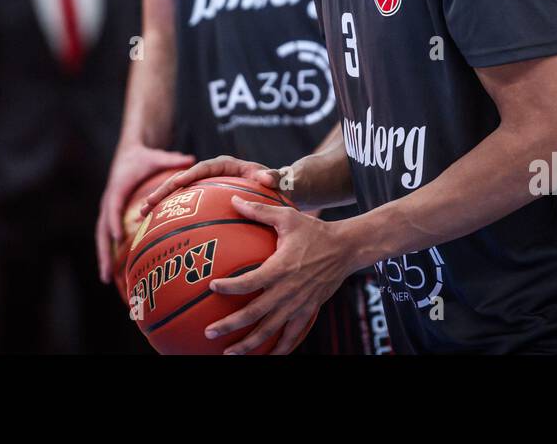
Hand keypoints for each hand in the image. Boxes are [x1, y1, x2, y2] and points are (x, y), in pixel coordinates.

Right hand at [95, 144, 195, 281]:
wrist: (129, 153)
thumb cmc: (144, 157)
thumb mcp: (156, 157)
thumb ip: (172, 159)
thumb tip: (192, 158)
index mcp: (118, 188)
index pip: (114, 207)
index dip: (115, 222)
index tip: (119, 239)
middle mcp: (109, 201)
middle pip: (103, 229)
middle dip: (104, 251)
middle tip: (107, 273)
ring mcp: (107, 209)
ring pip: (102, 236)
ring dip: (104, 257)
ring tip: (107, 279)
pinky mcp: (110, 214)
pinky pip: (107, 235)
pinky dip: (109, 251)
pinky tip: (114, 271)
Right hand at [140, 154, 282, 215]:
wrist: (278, 189)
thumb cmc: (279, 183)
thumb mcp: (279, 179)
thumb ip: (275, 177)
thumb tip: (267, 177)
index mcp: (227, 165)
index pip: (205, 167)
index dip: (190, 175)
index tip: (177, 183)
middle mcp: (213, 174)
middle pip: (184, 179)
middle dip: (164, 190)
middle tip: (146, 205)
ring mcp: (206, 188)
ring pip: (179, 194)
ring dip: (160, 203)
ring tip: (141, 215)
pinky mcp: (204, 201)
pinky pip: (185, 207)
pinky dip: (171, 216)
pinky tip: (155, 231)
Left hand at [205, 197, 350, 353]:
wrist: (346, 248)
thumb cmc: (314, 230)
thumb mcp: (287, 216)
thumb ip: (259, 210)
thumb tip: (234, 199)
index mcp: (280, 268)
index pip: (250, 282)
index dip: (230, 286)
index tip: (213, 286)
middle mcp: (288, 290)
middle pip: (255, 314)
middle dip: (231, 325)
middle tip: (210, 332)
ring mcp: (299, 304)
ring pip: (271, 330)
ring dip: (249, 344)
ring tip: (229, 353)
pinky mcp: (308, 310)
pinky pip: (293, 335)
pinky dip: (280, 348)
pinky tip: (266, 356)